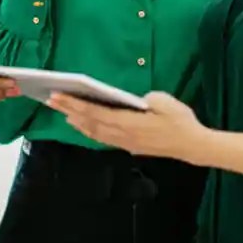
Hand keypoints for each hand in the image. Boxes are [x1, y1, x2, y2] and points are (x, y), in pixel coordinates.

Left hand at [47, 91, 209, 161]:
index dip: (74, 104)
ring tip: (62, 112)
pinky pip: (103, 138)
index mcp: (128, 123)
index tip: (58, 96)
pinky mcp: (129, 146)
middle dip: (69, 111)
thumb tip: (134, 100)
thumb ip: (145, 99)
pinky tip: (83, 125)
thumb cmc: (179, 120)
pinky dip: (89, 130)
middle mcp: (122, 135)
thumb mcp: (164, 101)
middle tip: (50, 100)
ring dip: (77, 122)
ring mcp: (125, 143)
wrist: (192, 145)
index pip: (94, 112)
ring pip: (94, 133)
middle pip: (90, 123)